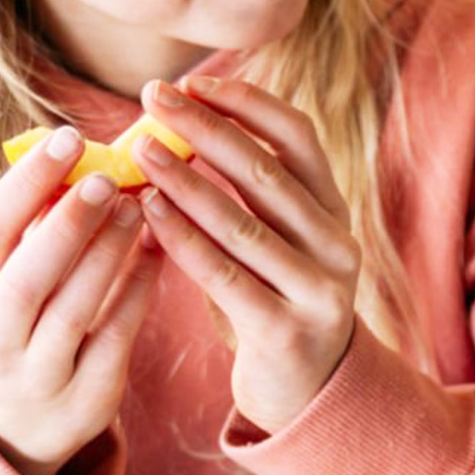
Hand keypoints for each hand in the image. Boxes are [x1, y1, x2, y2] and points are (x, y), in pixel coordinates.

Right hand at [0, 126, 159, 474]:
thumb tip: (73, 154)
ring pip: (75, 308)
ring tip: (142, 207)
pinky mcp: (85, 399)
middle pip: (30, 274)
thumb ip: (30, 233)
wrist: (12, 433)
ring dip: (110, 254)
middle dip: (71, 222)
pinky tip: (159, 254)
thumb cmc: (15, 332)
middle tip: (112, 177)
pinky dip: (138, 293)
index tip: (67, 138)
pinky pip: (116, 338)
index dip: (27, 183)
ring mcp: (39, 373)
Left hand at [132, 75, 357, 433]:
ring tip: (138, 149)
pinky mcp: (288, 332)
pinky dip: (184, 239)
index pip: (298, 138)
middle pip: (268, 172)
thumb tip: (172, 125)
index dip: (246, 103)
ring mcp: (318, 291)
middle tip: (151, 96)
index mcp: (334, 213)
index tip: (190, 81)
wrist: (309, 393)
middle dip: (205, 128)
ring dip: (186, 181)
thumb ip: (244, 193)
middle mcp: (336, 246)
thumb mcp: (274, 241)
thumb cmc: (273, 302)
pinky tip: (148, 212)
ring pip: (245, 224)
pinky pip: (226, 277)